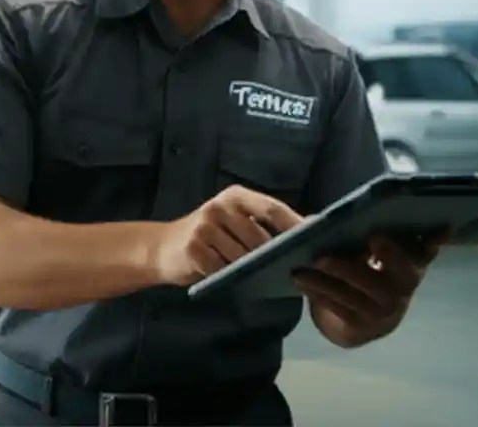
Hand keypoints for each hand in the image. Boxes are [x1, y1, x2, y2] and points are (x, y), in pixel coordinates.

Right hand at [154, 185, 303, 285]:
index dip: (295, 226)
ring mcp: (205, 226)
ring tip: (262, 278)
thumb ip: (264, 223)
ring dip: (251, 270)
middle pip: (259, 236)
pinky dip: (229, 277)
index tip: (315, 242)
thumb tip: (310, 227)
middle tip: (291, 269)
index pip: (273, 209)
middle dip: (274, 255)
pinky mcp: (193, 248)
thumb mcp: (235, 221)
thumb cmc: (209, 236)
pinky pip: (221, 269)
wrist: (162, 247)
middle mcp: (220, 206)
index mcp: (236, 195)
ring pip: (242, 256)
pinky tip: (231, 280)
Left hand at [293, 228, 449, 348]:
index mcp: (409, 263)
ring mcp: (384, 310)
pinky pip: (339, 306)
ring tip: (315, 259)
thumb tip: (310, 207)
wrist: (356, 325)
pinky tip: (300, 280)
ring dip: (337, 273)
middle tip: (374, 237)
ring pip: (362, 289)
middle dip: (392, 253)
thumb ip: (353, 230)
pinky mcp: (361, 326)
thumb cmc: (359, 274)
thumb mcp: (362, 251)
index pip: (427, 250)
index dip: (435, 240)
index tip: (440, 226)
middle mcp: (403, 288)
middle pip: (403, 272)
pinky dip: (318, 291)